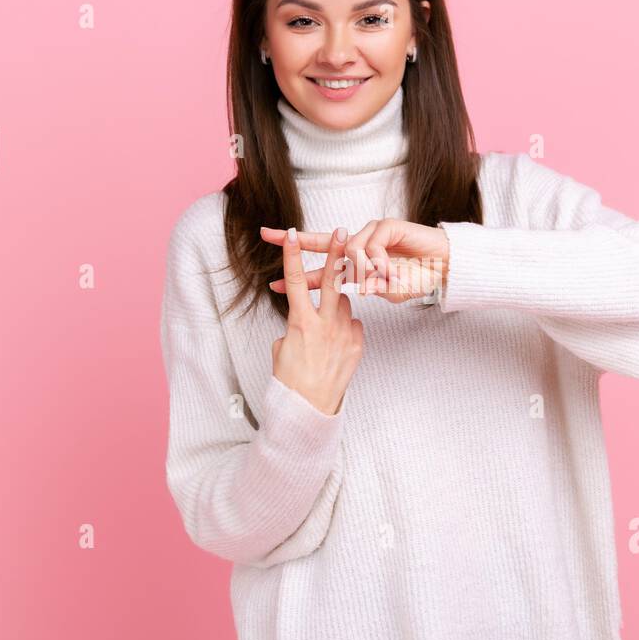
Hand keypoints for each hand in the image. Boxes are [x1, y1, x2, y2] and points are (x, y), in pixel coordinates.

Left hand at [259, 219, 449, 304]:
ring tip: (384, 277)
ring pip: (350, 250)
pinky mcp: (386, 225)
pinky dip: (381, 261)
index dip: (299, 278)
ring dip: (365, 268)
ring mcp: (371, 233)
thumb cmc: (417, 279)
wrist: (443, 266)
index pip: (321, 271)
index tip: (274, 284)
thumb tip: (356, 285)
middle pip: (320, 242)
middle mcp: (359, 246)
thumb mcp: (388, 291)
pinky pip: (372, 246)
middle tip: (268, 235)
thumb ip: (369, 287)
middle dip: (293, 241)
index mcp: (356, 265)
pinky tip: (392, 268)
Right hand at [271, 226, 363, 415]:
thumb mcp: (281, 350)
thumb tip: (303, 321)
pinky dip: (346, 327)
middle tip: (343, 230)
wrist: (309, 409)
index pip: (295, 281)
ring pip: (344, 304)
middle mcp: (324, 324)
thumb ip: (294, 327)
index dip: (292, 255)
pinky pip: (354, 325)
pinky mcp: (357, 345)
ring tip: (326, 328)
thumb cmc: (289, 382)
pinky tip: (337, 343)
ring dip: (337, 306)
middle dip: (338, 252)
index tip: (292, 234)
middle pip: (332, 280)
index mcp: (300, 323)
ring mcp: (343, 334)